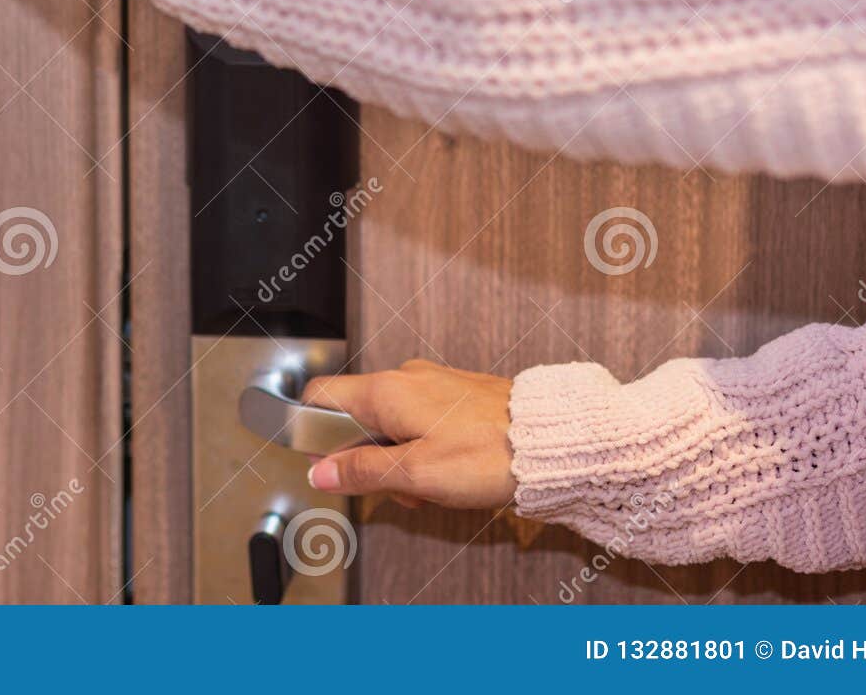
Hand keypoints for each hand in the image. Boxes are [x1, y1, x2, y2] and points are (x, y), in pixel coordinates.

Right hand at [302, 360, 514, 509]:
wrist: (553, 440)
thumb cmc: (490, 454)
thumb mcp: (416, 473)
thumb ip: (362, 472)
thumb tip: (321, 473)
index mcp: (385, 391)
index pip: (318, 396)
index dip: (312, 432)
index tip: (327, 465)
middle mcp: (404, 378)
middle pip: (356, 417)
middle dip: (367, 459)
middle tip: (396, 488)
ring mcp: (431, 384)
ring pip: (390, 424)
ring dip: (399, 460)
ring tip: (431, 487)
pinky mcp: (454, 395)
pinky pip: (419, 422)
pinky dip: (423, 450)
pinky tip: (448, 472)